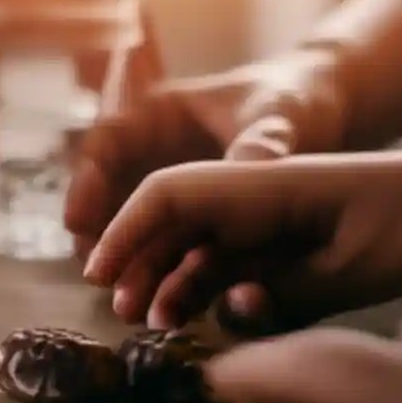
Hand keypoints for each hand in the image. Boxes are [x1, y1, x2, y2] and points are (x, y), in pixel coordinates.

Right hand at [65, 37, 348, 327]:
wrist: (325, 114)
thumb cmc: (293, 100)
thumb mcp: (278, 115)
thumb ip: (260, 141)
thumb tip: (247, 164)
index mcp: (160, 112)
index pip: (105, 144)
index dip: (84, 184)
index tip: (76, 223)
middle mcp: (156, 149)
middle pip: (109, 195)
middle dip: (100, 237)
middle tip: (97, 276)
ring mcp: (175, 183)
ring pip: (136, 226)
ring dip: (129, 262)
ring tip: (128, 301)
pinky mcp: (198, 214)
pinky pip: (169, 244)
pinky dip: (165, 271)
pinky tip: (168, 303)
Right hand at [81, 143, 401, 329]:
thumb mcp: (357, 261)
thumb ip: (292, 283)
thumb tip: (234, 306)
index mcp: (256, 174)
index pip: (168, 190)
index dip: (126, 227)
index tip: (99, 268)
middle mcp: (241, 186)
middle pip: (165, 217)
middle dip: (132, 258)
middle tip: (119, 309)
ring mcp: (250, 211)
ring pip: (184, 242)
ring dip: (159, 277)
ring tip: (149, 321)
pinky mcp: (262, 236)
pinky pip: (213, 258)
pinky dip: (194, 284)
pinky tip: (185, 314)